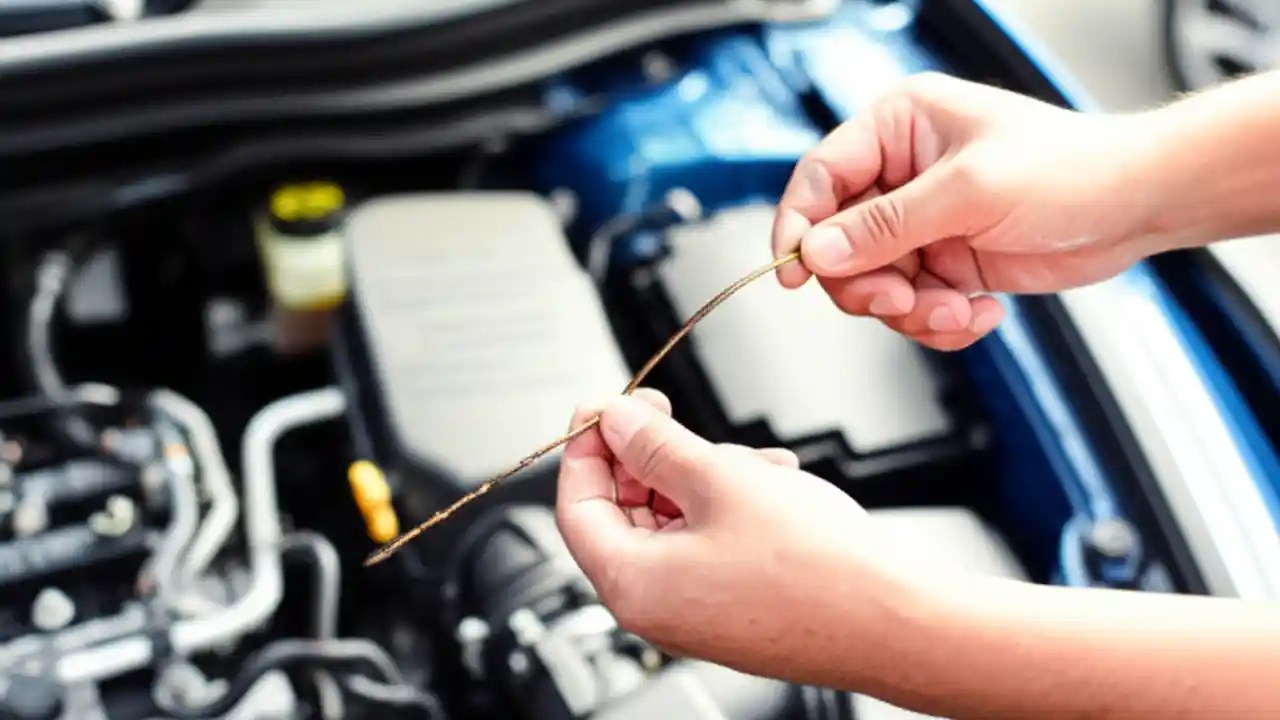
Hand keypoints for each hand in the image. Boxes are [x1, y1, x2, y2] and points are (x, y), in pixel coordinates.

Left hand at [555, 389, 908, 683]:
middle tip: (669, 415)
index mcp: (632, 584)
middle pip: (622, 512)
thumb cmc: (816, 569)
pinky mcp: (733, 606)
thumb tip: (614, 421)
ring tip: (751, 460)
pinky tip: (773, 483)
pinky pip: (710, 541)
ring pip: (673, 521)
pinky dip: (731, 504)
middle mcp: (657, 607)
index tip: (607, 408)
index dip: (588, 447)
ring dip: (702, 476)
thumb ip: (654, 445)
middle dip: (651, 458)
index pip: (576, 505)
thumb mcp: (721, 481)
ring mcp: (696, 610)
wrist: (897, 622)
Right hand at [772, 72, 1168, 349]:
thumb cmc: (1072, 169)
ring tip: (955, 309)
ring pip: (873, 285)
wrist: (1136, 207)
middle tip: (899, 299)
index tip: (794, 273)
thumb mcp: (970, 191)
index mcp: (898, 128)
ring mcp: (922, 224)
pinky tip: (977, 312)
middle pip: (838, 244)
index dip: (799, 226)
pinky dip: (939, 321)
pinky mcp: (945, 263)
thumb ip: (887, 224)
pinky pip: (912, 307)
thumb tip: (820, 250)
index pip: (821, 178)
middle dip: (869, 283)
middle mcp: (902, 175)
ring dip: (911, 310)